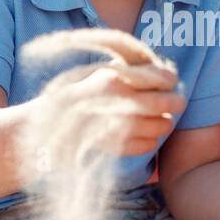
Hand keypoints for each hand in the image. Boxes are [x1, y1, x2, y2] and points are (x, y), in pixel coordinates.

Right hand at [42, 60, 186, 156]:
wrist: (42, 127)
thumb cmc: (75, 97)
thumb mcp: (98, 75)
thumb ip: (128, 73)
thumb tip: (165, 74)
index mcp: (114, 76)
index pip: (159, 77)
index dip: (169, 82)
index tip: (172, 84)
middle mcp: (115, 97)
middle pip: (162, 102)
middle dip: (173, 104)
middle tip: (177, 105)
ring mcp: (114, 122)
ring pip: (158, 126)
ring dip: (162, 125)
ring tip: (160, 123)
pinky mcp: (113, 145)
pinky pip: (145, 145)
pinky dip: (148, 142)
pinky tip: (146, 138)